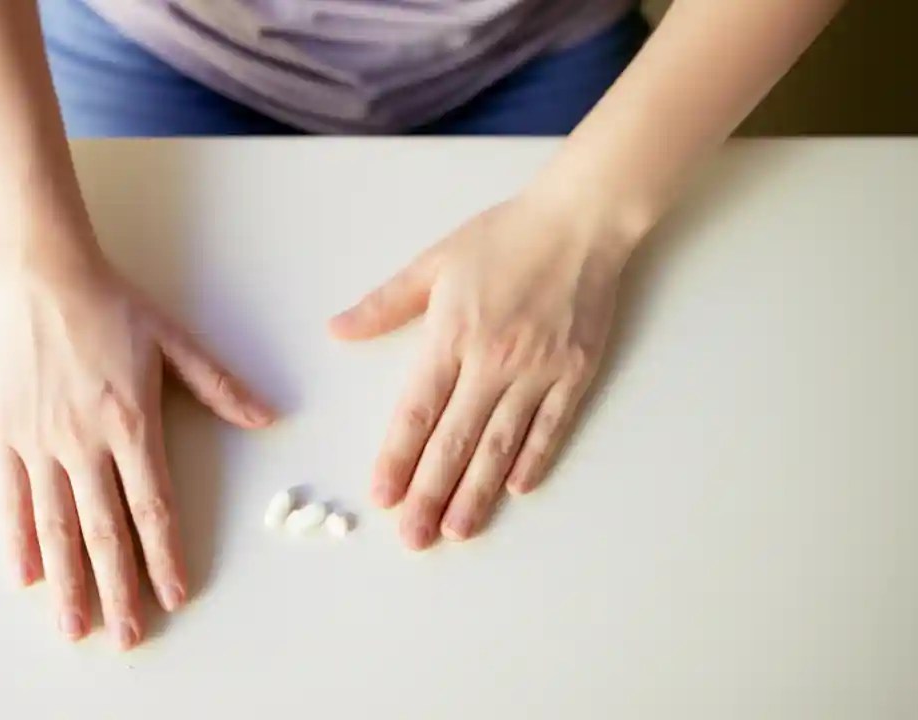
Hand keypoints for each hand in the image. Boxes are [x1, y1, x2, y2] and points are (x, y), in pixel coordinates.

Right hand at [0, 257, 274, 648]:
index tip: (173, 595)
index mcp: (132, 423)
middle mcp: (85, 443)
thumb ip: (219, 385)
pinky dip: (18, 541)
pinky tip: (27, 578)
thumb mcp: (174, 339)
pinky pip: (11, 499)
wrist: (39, 274)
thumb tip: (268, 416)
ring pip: (56, 527)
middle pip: (104, 531)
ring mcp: (40, 442)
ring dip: (69, 583)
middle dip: (119, 590)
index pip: (152, 507)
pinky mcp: (3, 435)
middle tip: (126, 636)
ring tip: (75, 628)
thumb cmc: (108, 305)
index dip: (164, 556)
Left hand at [330, 197, 630, 549]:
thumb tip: (337, 330)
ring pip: (500, 445)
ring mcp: (537, 371)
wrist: (580, 221)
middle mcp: (493, 361)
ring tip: (459, 531)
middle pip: (455, 440)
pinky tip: (515, 491)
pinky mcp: (574, 374)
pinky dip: (533, 460)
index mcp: (452, 335)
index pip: (418, 410)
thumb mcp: (434, 263)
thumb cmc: (503, 238)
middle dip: (431, 493)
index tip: (383, 494)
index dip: (398, 457)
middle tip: (414, 537)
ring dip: (477, 492)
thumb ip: (385, 304)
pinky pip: (550, 427)